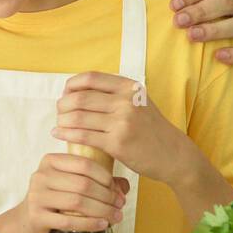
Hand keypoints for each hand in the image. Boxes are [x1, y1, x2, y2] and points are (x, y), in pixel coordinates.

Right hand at [7, 151, 128, 232]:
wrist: (25, 224)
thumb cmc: (54, 203)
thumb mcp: (71, 186)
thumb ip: (97, 182)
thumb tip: (124, 186)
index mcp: (50, 161)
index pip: (84, 164)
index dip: (106, 178)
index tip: (118, 192)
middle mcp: (41, 176)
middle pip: (83, 184)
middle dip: (107, 196)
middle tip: (120, 206)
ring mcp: (37, 196)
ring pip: (77, 202)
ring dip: (101, 210)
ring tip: (115, 217)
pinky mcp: (37, 217)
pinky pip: (68, 221)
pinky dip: (89, 224)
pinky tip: (102, 225)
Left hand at [53, 71, 198, 187]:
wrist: (174, 155)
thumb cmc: (152, 130)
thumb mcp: (138, 102)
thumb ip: (114, 94)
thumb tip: (77, 91)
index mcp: (129, 87)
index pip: (90, 78)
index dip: (71, 85)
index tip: (65, 94)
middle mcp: (126, 101)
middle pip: (80, 97)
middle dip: (63, 105)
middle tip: (59, 112)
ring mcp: (122, 122)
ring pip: (78, 117)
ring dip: (62, 120)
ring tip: (58, 124)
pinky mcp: (117, 143)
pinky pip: (83, 136)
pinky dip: (66, 134)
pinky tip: (58, 134)